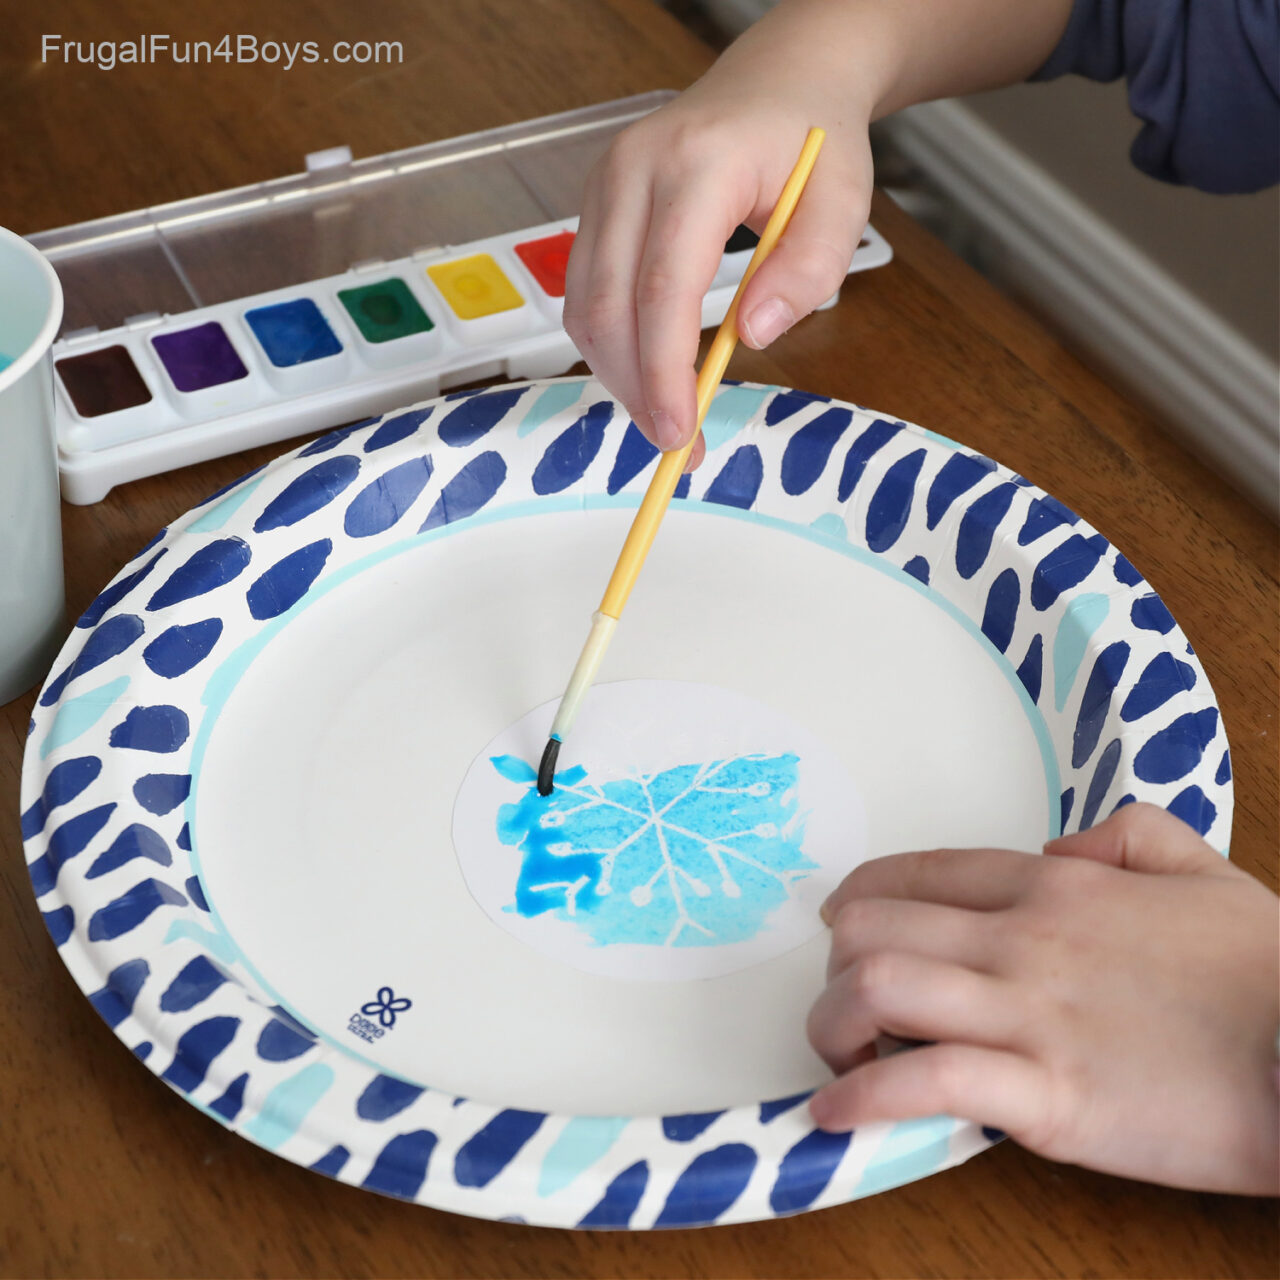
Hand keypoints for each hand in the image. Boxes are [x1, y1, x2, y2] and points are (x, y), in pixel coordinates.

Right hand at [563, 76, 873, 464]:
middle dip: (635, 389)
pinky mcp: (596, 206)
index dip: (664, 371)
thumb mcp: (843, 202)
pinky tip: (647, 375)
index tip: (681, 430)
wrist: (776, 84)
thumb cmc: (809, 142)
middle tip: (675, 445)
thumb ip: (809, 270)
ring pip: (584, 306)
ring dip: (617, 375)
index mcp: (697, 165)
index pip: (663, 287)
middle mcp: (633, 170)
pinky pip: (584, 292)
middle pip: (607, 305)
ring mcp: (604, 185)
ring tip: (664, 418)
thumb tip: (752, 335)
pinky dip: (611, 345)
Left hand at [808, 803, 1279, 1194]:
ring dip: (829, 1025)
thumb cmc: (1272, 970)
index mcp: (1056, 886)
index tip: (839, 927)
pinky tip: (835, 1114)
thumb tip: (1062, 843)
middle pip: (871, 927)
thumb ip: (1132, 835)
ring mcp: (1030, 1015)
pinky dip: (864, 1098)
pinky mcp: (1049, 1097)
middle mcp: (1022, 939)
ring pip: (875, 989)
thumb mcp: (1206, 870)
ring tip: (835, 1058)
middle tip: (844, 1003)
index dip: (858, 899)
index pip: (916, 873)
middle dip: (832, 965)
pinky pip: (927, 1082)